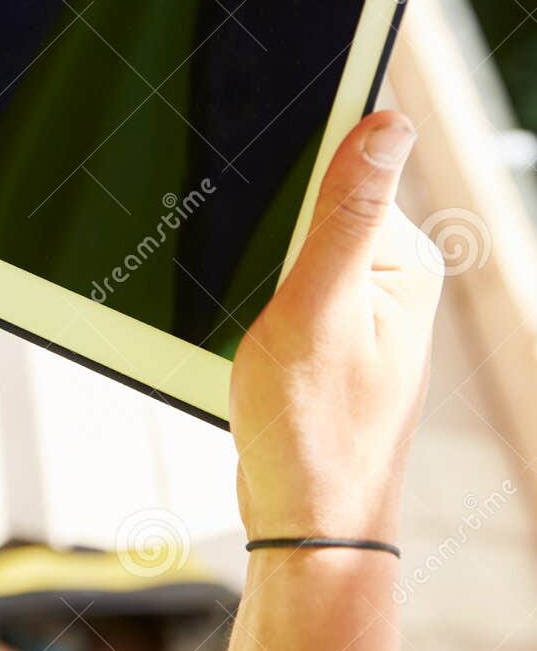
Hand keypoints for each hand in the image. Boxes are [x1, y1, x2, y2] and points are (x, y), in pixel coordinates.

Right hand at [230, 111, 442, 544]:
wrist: (304, 527)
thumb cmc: (312, 431)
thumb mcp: (317, 310)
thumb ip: (345, 214)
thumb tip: (390, 123)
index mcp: (403, 260)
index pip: (344, 170)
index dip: (288, 174)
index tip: (255, 207)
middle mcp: (390, 276)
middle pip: (310, 206)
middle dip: (264, 235)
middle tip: (257, 298)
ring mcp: (358, 305)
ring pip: (285, 247)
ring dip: (253, 270)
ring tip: (256, 329)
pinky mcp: (325, 331)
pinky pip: (280, 284)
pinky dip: (251, 297)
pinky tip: (247, 337)